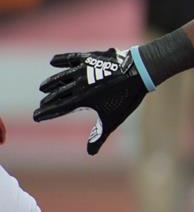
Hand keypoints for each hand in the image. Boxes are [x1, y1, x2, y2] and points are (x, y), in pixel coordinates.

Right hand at [32, 49, 149, 153]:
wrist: (139, 71)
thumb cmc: (126, 97)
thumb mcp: (113, 118)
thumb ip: (99, 135)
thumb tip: (90, 153)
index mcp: (82, 99)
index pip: (58, 108)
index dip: (46, 113)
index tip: (36, 117)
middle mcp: (78, 84)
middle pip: (58, 93)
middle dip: (49, 99)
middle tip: (43, 103)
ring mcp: (83, 69)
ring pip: (61, 77)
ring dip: (51, 83)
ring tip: (43, 87)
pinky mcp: (90, 58)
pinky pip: (71, 58)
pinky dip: (61, 60)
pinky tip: (53, 62)